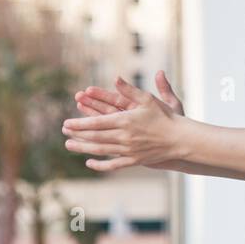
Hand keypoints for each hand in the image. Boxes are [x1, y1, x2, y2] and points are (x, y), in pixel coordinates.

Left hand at [63, 73, 184, 171]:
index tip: (66, 123)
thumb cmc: (166, 117)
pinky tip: (89, 163)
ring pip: (101, 150)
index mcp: (126, 120)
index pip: (97, 122)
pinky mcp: (134, 161)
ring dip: (83, 148)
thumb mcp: (148, 99)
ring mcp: (129, 151)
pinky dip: (100, 165)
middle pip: (95, 137)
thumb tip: (116, 78)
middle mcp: (125, 137)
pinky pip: (114, 165)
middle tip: (64, 132)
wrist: (181, 140)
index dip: (80, 123)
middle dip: (77, 135)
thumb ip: (130, 90)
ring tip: (69, 146)